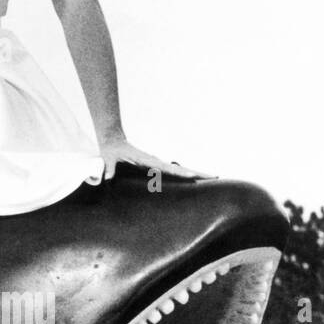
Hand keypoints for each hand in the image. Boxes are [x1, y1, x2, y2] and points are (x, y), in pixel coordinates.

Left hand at [97, 136, 212, 181]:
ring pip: (178, 170)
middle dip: (197, 173)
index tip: (194, 175)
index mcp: (148, 161)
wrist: (113, 142)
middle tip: (215, 177)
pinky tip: (192, 181)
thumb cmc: (111, 151)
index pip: (167, 168)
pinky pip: (172, 172)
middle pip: (179, 169)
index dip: (180, 172)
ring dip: (194, 174)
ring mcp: (157, 165)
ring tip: (212, 179)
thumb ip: (109, 168)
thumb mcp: (109, 159)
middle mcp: (156, 163)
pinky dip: (183, 176)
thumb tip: (107, 178)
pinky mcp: (154, 167)